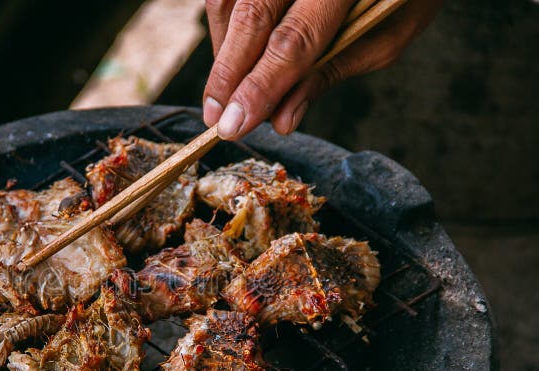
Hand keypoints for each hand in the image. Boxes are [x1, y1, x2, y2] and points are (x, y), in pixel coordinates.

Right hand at [202, 0, 442, 138]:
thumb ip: (332, 72)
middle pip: (252, 17)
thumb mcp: (386, 35)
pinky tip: (235, 53)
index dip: (259, 88)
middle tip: (215, 120)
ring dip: (223, 51)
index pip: (293, 42)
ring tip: (228, 91)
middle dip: (226, 75)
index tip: (233, 127)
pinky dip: (227, 24)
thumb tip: (281, 118)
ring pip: (230, 1)